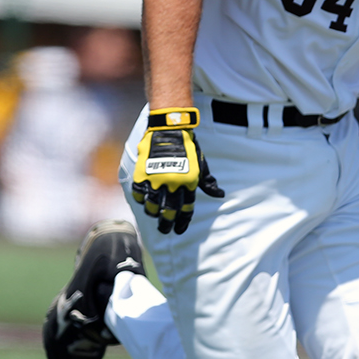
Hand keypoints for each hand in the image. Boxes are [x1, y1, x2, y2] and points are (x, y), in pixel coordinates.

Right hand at [131, 108, 224, 233]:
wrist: (169, 128)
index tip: (179, 229)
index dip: (182, 220)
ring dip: (153, 212)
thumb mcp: (200, 164)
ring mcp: (156, 179)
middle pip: (169, 211)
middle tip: (165, 229)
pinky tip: (143, 200)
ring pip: (152, 205)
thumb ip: (207, 182)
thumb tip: (220, 194)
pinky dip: (140, 199)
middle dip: (167, 223)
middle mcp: (173, 183)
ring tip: (154, 214)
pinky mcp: (142, 173)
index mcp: (189, 182)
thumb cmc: (187, 146)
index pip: (186, 208)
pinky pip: (139, 193)